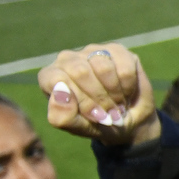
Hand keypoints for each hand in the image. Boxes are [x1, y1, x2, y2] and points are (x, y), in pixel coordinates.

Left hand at [38, 43, 159, 145]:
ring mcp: (92, 51)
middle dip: (99, 99)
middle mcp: (67, 59)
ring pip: (103, 68)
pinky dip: (128, 87)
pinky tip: (126, 92)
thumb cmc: (97, 124)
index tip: (93, 116)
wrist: (128, 120)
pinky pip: (124, 68)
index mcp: (50, 77)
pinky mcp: (116, 50)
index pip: (58, 80)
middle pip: (81, 72)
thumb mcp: (78, 128)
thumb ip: (62, 116)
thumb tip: (60, 91)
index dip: (80, 100)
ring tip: (117, 104)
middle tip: (108, 113)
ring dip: (115, 94)